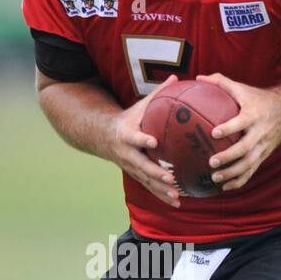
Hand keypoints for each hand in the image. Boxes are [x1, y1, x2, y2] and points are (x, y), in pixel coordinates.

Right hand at [110, 75, 180, 206]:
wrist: (103, 136)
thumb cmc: (128, 118)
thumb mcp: (139, 106)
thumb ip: (158, 93)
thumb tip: (177, 77)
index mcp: (127, 135)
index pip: (134, 137)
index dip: (142, 140)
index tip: (152, 142)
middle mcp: (127, 153)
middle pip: (141, 165)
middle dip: (156, 173)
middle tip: (170, 178)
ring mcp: (130, 167)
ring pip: (146, 180)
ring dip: (161, 190)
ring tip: (176, 197)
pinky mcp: (135, 175)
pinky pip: (149, 187)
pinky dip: (162, 195)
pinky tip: (176, 202)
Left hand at [197, 73, 280, 191]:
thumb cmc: (258, 98)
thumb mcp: (242, 88)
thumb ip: (220, 82)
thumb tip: (198, 78)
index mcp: (254, 115)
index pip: (241, 122)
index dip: (229, 128)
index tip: (214, 133)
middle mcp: (260, 133)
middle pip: (245, 149)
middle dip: (229, 157)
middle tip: (211, 162)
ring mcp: (263, 147)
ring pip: (249, 164)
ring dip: (232, 173)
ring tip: (215, 178)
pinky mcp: (263, 156)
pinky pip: (251, 171)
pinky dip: (239, 181)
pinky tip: (224, 188)